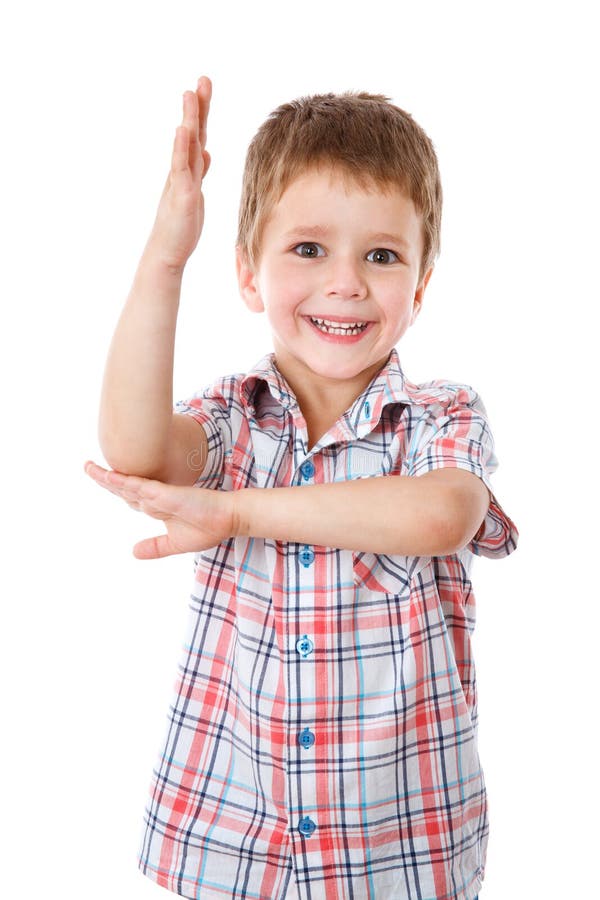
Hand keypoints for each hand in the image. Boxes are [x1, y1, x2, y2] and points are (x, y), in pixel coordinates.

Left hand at [83, 459, 235, 558]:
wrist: (230, 518)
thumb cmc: (207, 528)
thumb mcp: (174, 543)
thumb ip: (154, 547)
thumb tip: (133, 553)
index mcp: (156, 505)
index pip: (129, 494)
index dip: (113, 486)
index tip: (97, 476)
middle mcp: (156, 496)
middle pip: (124, 485)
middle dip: (104, 478)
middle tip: (86, 466)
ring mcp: (161, 494)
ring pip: (129, 484)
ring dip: (108, 477)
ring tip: (90, 468)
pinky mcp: (168, 494)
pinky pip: (143, 487)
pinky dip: (126, 482)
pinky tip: (111, 477)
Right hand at [145, 76, 211, 270]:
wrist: (167, 252)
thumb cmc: (180, 226)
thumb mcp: (194, 194)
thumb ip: (198, 171)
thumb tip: (206, 152)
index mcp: (188, 171)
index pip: (197, 136)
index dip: (202, 113)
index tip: (204, 88)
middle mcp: (182, 171)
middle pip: (192, 134)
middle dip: (198, 107)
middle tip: (203, 79)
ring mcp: (180, 182)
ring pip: (185, 146)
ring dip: (189, 119)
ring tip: (190, 94)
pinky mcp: (181, 196)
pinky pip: (181, 169)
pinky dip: (181, 148)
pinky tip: (182, 130)